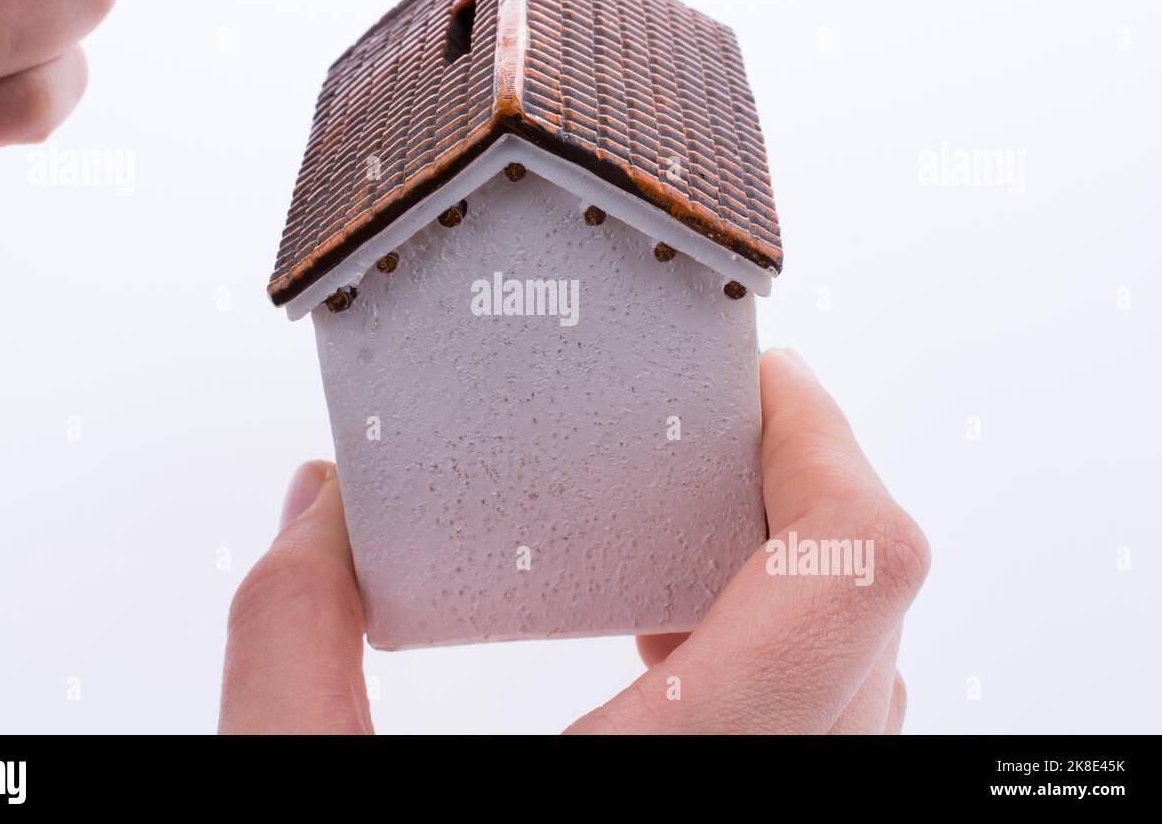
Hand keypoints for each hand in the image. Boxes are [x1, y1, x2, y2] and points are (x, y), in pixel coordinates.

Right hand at [218, 349, 931, 733]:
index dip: (827, 445)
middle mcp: (777, 797)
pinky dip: (770, 645)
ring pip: (863, 673)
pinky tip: (663, 631)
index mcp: (692, 772)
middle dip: (798, 489)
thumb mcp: (300, 780)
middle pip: (869, 607)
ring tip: (680, 513)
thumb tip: (317, 509)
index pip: (855, 572)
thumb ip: (292, 636)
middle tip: (702, 428)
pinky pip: (824, 722)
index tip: (760, 381)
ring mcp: (787, 819)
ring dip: (790, 568)